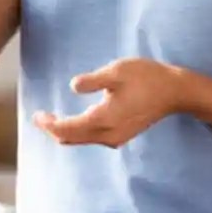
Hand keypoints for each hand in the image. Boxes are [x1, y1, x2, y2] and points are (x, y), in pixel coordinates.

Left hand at [33, 59, 185, 147]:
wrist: (175, 92)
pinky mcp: (122, 135)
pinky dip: (79, 132)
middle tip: (40, 117)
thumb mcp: (117, 72)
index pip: (67, 129)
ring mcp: (116, 137)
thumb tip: (73, 87)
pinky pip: (93, 138)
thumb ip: (92, 81)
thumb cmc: (147, 78)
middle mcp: (108, 134)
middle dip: (53, 129)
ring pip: (82, 140)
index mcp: (103, 119)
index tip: (36, 115)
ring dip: (66, 131)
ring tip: (53, 118)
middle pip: (71, 139)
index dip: (48, 124)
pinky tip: (76, 120)